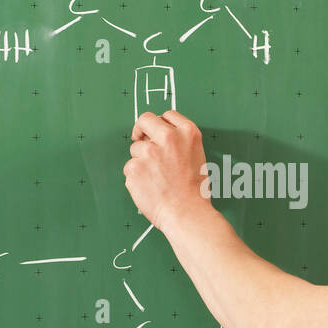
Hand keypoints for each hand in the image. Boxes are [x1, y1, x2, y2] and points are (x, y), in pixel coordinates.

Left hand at [124, 110, 212, 234]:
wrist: (186, 213)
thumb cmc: (195, 192)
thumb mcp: (197, 157)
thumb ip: (180, 143)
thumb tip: (159, 139)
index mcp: (187, 133)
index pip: (167, 115)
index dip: (159, 124)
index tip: (154, 131)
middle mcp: (168, 138)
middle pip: (145, 120)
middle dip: (141, 130)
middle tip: (139, 140)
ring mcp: (149, 152)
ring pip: (136, 149)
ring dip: (141, 161)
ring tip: (156, 179)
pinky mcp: (134, 167)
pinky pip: (130, 168)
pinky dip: (136, 178)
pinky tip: (149, 188)